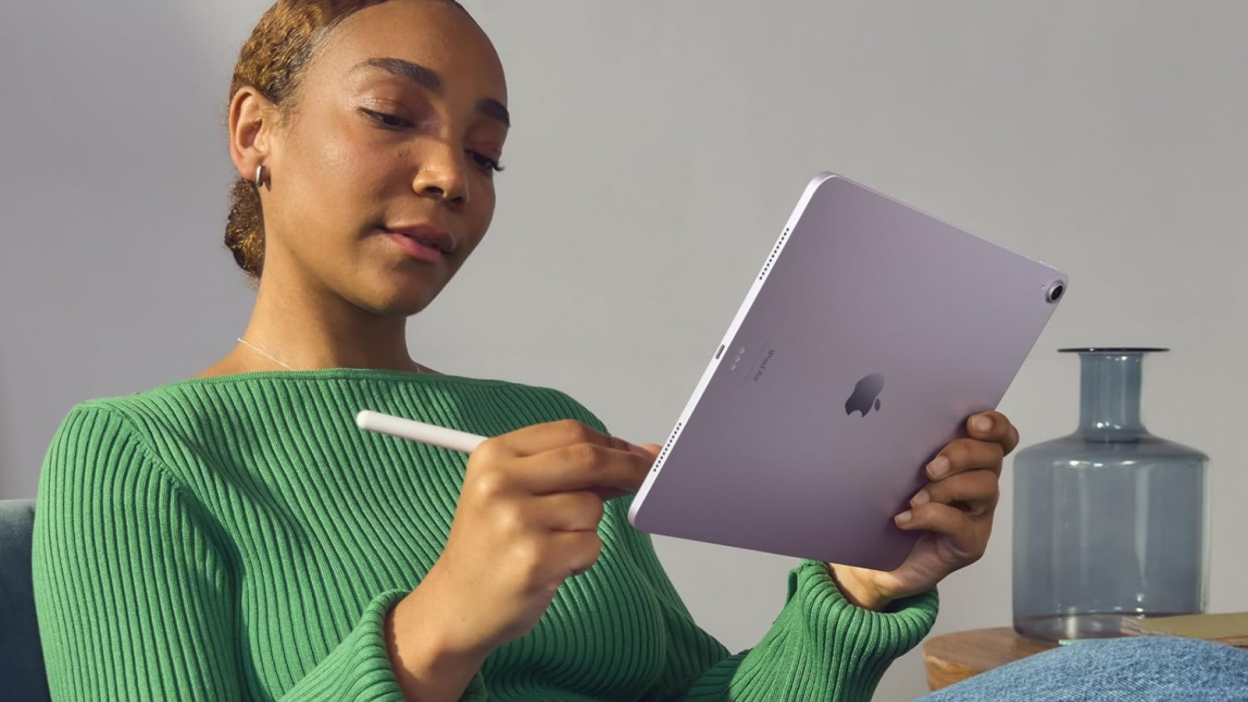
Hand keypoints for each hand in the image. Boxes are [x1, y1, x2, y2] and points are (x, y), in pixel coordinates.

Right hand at [392, 420, 658, 659]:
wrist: (457, 606)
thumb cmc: (491, 547)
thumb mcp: (514, 493)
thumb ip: (571, 470)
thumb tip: (639, 452)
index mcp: (494, 455)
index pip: (570, 433)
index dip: (612, 442)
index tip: (635, 453)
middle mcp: (500, 482)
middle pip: (588, 459)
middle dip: (628, 469)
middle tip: (646, 478)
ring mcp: (516, 520)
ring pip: (591, 507)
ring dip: (587, 528)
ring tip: (552, 544)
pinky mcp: (535, 558)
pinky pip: (591, 544)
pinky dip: (583, 557)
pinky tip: (552, 566)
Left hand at [827, 411, 1019, 609]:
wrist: (877, 563)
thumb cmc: (889, 510)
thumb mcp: (897, 473)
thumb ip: (908, 450)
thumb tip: (893, 423)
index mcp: (967, 461)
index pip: (999, 436)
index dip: (995, 425)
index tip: (972, 423)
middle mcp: (979, 485)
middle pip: (992, 456)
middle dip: (963, 454)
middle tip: (930, 468)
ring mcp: (978, 515)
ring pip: (985, 487)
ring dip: (947, 487)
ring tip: (914, 498)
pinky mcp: (969, 543)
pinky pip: (960, 524)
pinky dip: (930, 517)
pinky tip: (905, 520)